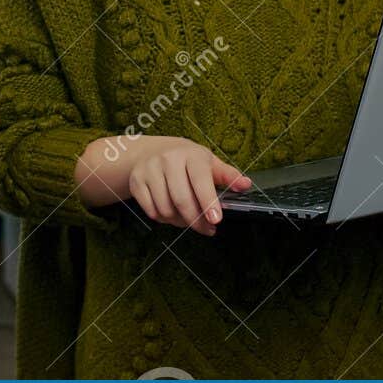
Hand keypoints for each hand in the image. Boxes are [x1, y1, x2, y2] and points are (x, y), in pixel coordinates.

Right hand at [107, 135, 251, 235]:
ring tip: (189, 219)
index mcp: (191, 154)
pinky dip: (164, 220)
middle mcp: (168, 160)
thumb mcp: (208, 162)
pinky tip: (173, 214)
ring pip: (166, 209)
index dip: (208, 201)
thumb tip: (245, 185)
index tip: (216, 220)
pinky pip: (152, 212)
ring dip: (180, 222)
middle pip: (181, 199)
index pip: (200, 179)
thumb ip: (227, 175)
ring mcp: (149, 170)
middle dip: (196, 221)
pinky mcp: (137, 182)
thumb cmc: (187, 161)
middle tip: (208, 229)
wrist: (152, 152)